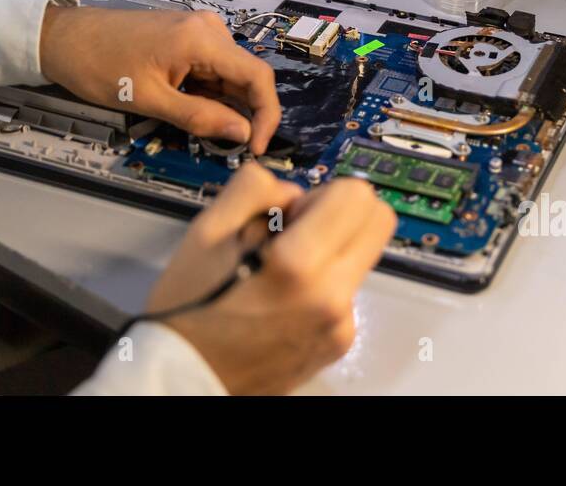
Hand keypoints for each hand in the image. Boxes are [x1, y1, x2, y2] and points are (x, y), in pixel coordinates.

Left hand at [39, 6, 280, 153]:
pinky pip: (211, 68)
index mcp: (202, 39)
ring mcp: (197, 31)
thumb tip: (242, 134)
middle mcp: (207, 28)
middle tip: (227, 145)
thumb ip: (200, 118)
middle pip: (246, 76)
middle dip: (243, 113)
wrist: (65, 38)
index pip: (258, 77)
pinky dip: (208, 93)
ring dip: (223, 105)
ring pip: (229, 75)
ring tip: (197, 126)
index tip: (257, 145)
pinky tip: (187, 107)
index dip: (266, 115)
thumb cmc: (99, 64)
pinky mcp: (186, 37)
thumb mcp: (150, 100)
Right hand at [146, 162, 396, 394]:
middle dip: (341, 213)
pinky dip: (323, 283)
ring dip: (331, 249)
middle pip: (379, 221)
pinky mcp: (341, 344)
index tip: (290, 214)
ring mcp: (342, 326)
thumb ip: (257, 188)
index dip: (322, 193)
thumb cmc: (190, 303)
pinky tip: (283, 298)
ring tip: (280, 270)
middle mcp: (333, 298)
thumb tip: (297, 193)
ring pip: (362, 256)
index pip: (357, 196)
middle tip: (295, 231)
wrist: (186, 377)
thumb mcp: (207, 228)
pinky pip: (347, 291)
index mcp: (298, 265)